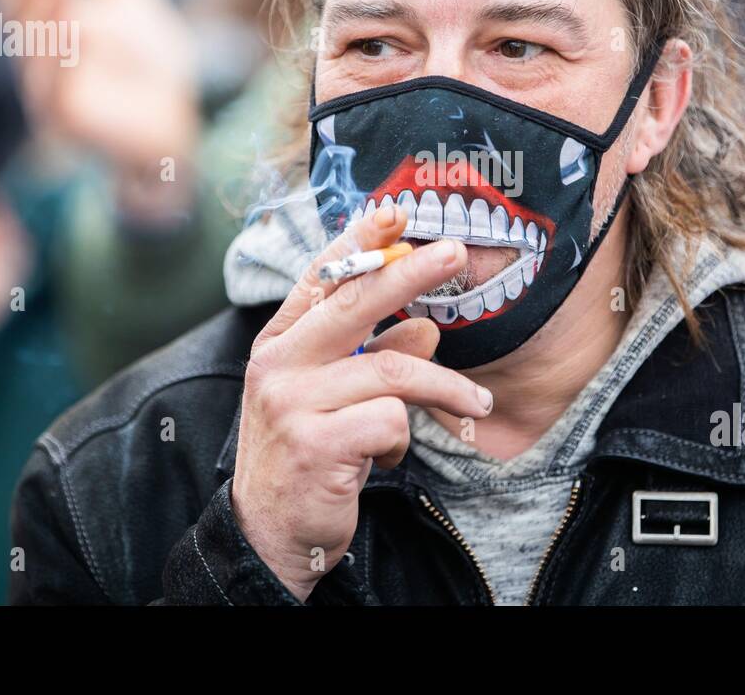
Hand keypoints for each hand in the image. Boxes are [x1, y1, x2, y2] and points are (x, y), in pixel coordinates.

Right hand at [0, 0, 200, 180]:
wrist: (182, 117)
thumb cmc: (150, 63)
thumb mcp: (132, 0)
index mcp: (45, 30)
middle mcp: (37, 60)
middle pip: (17, 14)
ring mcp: (47, 93)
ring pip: (35, 49)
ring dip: (42, 11)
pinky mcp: (67, 122)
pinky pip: (58, 87)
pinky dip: (65, 55)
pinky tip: (78, 24)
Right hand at [230, 205, 490, 600]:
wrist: (268, 532)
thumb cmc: (307, 454)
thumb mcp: (335, 397)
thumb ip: (374, 356)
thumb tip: (424, 328)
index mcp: (279, 342)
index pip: (321, 278)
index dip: (359, 241)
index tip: (397, 212)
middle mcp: (277, 363)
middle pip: (353, 302)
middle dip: (410, 272)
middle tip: (455, 252)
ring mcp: (290, 402)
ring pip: (392, 370)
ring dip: (444, 387)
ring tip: (475, 404)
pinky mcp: (314, 443)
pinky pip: (390, 419)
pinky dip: (402, 438)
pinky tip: (384, 456)